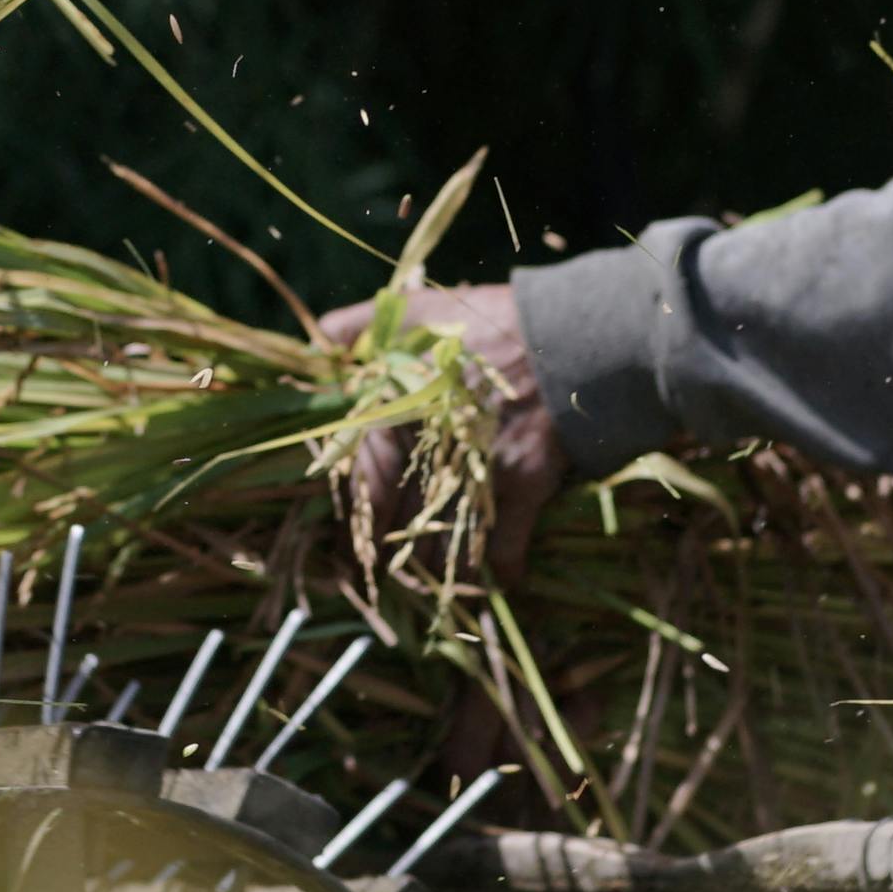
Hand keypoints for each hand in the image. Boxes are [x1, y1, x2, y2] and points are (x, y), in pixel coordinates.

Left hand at [316, 276, 569, 587]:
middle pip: (399, 530)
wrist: (568, 337)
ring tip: (434, 578)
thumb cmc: (489, 324)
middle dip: (391, 561)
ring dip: (438, 572)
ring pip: (443, 551)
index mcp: (398, 418)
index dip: (354, 530)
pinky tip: (499, 578)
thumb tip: (324, 336)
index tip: (349, 554)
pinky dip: (502, 571)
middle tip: (387, 576)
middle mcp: (430, 456)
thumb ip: (365, 324)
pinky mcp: (522, 488)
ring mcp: (475, 476)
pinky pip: (504, 551)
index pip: (363, 490)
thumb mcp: (421, 312)